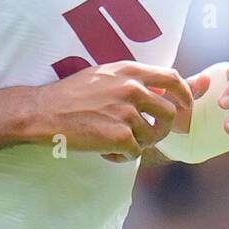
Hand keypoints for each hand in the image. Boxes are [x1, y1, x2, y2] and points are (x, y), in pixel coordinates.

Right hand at [31, 61, 193, 160]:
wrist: (44, 111)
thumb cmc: (70, 94)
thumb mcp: (103, 75)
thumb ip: (131, 79)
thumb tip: (160, 91)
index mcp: (129, 71)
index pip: (172, 78)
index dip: (185, 93)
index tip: (185, 105)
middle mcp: (132, 89)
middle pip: (170, 112)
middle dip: (165, 128)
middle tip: (152, 135)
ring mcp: (127, 113)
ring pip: (152, 136)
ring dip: (138, 143)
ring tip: (116, 142)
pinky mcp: (120, 136)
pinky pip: (135, 153)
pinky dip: (122, 156)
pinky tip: (106, 152)